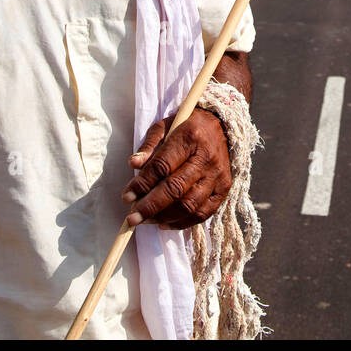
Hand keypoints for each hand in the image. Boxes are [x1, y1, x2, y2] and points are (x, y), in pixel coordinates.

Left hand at [121, 110, 230, 229]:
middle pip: (175, 189)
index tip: (126, 197)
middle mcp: (206, 157)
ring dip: (164, 217)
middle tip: (132, 218)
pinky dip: (182, 223)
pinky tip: (164, 223)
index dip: (142, 184)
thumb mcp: (165, 127)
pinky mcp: (224, 188)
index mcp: (189, 137)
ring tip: (147, 221)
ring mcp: (217, 175)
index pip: (162, 166)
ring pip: (189, 205)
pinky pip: (203, 213)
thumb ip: (149, 146)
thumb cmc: (187, 127)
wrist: (221, 126)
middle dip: (150, 207)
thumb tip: (133, 164)